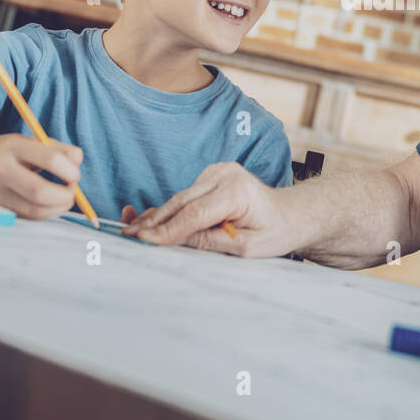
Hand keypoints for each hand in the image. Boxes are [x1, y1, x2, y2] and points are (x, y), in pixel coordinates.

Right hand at [0, 133, 81, 219]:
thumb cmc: (4, 151)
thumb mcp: (27, 141)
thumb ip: (57, 148)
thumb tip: (78, 160)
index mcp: (13, 146)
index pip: (51, 159)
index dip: (70, 171)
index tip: (74, 175)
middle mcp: (0, 168)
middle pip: (40, 191)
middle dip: (65, 196)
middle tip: (71, 192)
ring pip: (33, 210)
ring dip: (57, 209)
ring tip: (63, 199)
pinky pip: (25, 217)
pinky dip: (42, 213)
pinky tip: (46, 205)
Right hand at [122, 161, 293, 255]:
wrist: (290, 213)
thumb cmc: (275, 231)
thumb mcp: (246, 247)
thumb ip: (210, 242)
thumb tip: (174, 241)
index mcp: (237, 190)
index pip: (195, 213)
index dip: (168, 230)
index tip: (145, 242)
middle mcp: (225, 174)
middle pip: (182, 203)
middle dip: (154, 223)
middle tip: (128, 238)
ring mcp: (217, 172)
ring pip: (179, 198)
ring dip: (156, 216)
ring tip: (129, 231)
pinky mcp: (210, 176)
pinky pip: (184, 196)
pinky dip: (167, 209)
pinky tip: (144, 219)